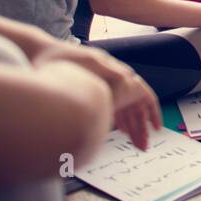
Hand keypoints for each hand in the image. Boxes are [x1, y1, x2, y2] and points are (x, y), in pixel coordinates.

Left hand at [32, 42, 160, 150]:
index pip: (145, 97)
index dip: (153, 114)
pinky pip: (115, 110)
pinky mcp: (96, 91)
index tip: (157, 128)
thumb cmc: (67, 60)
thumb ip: (111, 82)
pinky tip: (120, 131)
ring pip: (125, 111)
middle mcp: (117, 81)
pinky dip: (120, 122)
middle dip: (142, 127)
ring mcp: (107, 87)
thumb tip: (123, 97)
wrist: (43, 54)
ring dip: (132, 127)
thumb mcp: (92, 69)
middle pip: (136, 108)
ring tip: (135, 143)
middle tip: (144, 146)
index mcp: (121, 76)